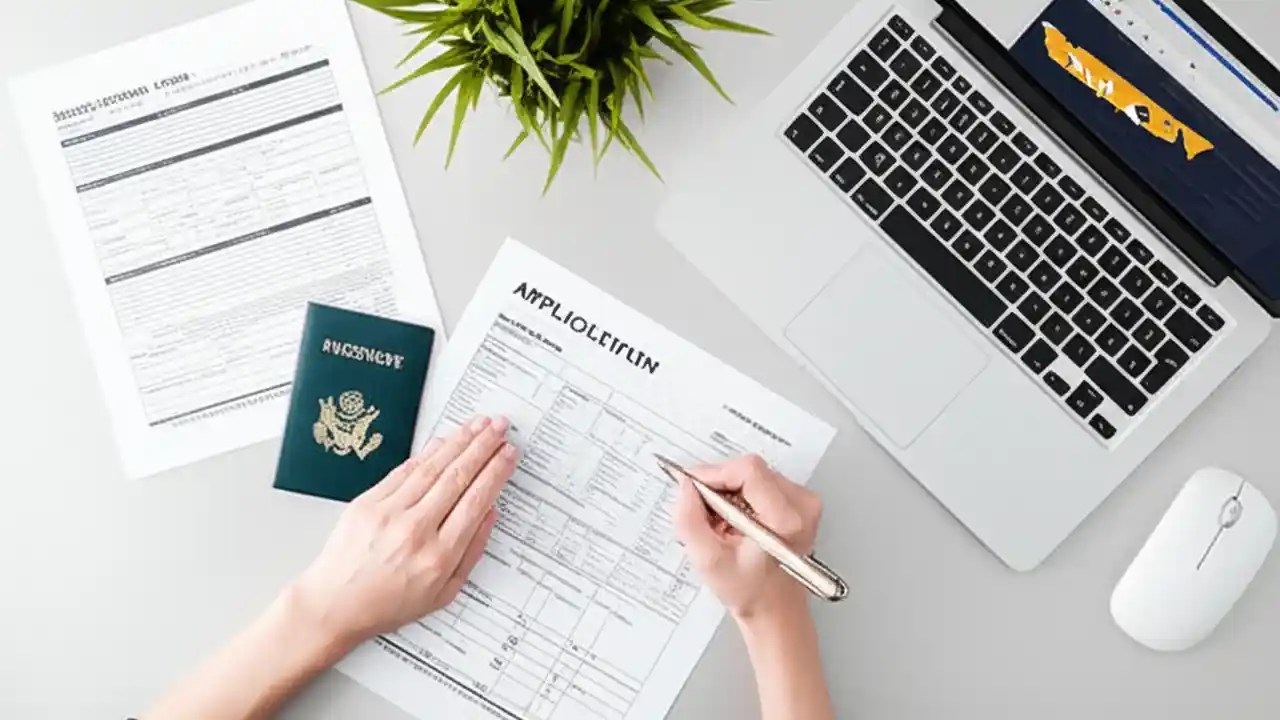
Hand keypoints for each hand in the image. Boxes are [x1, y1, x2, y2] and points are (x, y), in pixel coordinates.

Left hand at [287, 415, 517, 648]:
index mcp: (438, 557)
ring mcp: (388, 514)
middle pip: (458, 477)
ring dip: (459, 441)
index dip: (495, 472)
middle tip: (499, 428)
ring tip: (478, 425)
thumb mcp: (443, 594)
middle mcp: (415, 531)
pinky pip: (404, 470)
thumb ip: (472, 552)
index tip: (507, 455)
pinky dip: (427, 452)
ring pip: (432, 467)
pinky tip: (444, 440)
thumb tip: (489, 513)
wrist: (334, 605)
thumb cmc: (387, 604)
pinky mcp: (367, 503)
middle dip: (483, 447)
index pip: (476, 500)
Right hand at [671, 455, 822, 621]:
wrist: (776, 610)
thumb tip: (685, 486)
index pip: (747, 470)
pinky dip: (740, 497)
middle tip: (706, 517)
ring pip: (752, 474)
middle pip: (749, 470)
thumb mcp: (709, 561)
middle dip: (718, 487)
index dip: (713, 474)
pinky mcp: (799, 502)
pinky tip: (734, 522)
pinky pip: (760, 482)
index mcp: (786, 519)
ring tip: (721, 525)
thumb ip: (690, 520)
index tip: (691, 488)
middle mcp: (802, 505)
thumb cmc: (750, 592)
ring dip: (728, 493)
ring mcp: (804, 502)